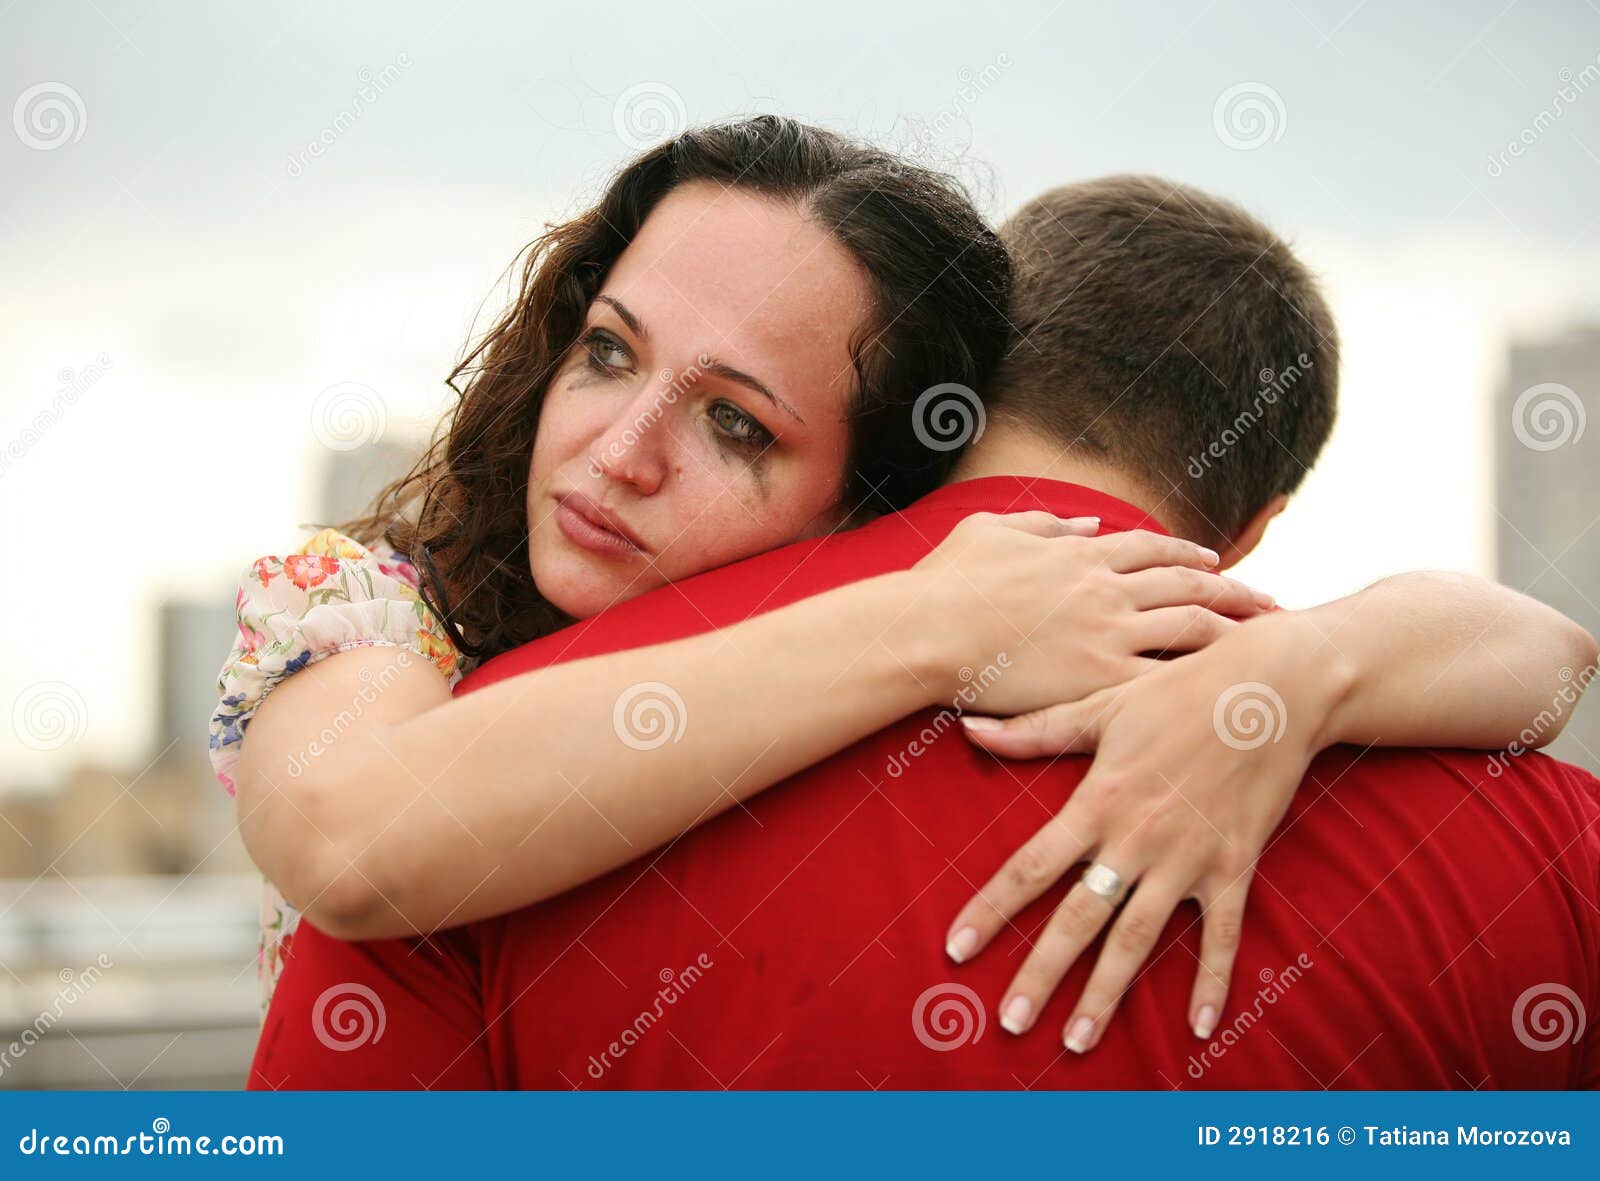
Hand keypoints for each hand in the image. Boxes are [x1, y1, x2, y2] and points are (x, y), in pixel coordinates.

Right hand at [911, 511, 1273, 713]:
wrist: (927, 630)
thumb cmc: (944, 584)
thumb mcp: (989, 532)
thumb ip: (1042, 525)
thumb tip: (1084, 525)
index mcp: (1078, 554)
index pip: (1149, 549)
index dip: (1186, 555)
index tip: (1213, 562)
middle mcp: (1103, 587)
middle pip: (1187, 584)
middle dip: (1233, 591)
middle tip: (1268, 601)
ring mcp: (1106, 631)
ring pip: (1190, 626)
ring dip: (1233, 630)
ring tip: (1265, 641)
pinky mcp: (1099, 675)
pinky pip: (1163, 674)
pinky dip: (1200, 677)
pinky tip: (1226, 685)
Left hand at [943, 614, 1345, 1050]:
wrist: (1271, 689)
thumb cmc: (1179, 692)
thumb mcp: (1101, 706)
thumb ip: (1034, 732)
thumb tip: (968, 731)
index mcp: (1098, 802)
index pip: (1029, 868)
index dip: (990, 911)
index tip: (956, 951)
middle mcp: (1136, 840)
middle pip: (1077, 920)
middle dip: (1040, 974)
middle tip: (1009, 1023)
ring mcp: (1187, 859)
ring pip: (1137, 940)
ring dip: (1105, 994)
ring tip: (1076, 1041)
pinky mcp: (1235, 867)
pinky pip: (1221, 937)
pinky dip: (1211, 982)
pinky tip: (1199, 1029)